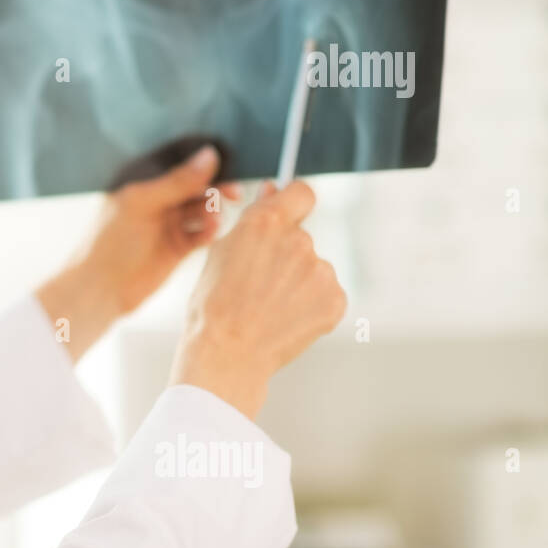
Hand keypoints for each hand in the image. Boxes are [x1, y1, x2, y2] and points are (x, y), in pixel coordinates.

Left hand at [36, 144, 236, 361]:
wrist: (100, 288)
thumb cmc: (109, 240)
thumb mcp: (142, 204)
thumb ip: (177, 181)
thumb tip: (210, 155)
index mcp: (144, 178)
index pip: (181, 156)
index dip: (206, 157)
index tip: (229, 160)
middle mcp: (159, 197)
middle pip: (198, 183)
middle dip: (217, 185)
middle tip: (234, 193)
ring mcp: (169, 222)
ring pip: (203, 207)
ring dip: (212, 210)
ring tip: (210, 219)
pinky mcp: (178, 246)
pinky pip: (202, 233)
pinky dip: (209, 231)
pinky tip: (208, 234)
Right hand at [168, 180, 347, 419]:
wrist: (226, 354)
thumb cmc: (213, 306)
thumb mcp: (221, 253)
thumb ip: (253, 219)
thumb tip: (273, 192)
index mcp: (266, 223)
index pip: (301, 192)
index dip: (294, 201)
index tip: (289, 213)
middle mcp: (299, 241)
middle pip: (300, 235)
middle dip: (284, 252)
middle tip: (259, 283)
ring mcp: (320, 271)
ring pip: (312, 266)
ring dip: (297, 280)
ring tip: (269, 306)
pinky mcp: (335, 299)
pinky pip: (325, 292)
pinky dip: (310, 303)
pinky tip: (285, 318)